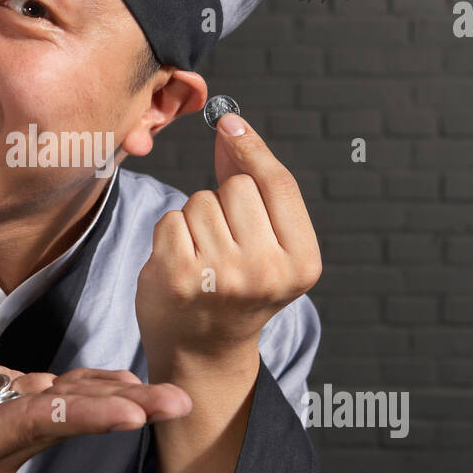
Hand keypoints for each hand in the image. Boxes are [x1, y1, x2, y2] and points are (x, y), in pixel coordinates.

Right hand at [0, 342, 191, 472]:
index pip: (31, 425)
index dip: (82, 415)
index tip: (129, 413)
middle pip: (68, 424)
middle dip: (124, 413)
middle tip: (178, 403)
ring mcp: (10, 428)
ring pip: (74, 411)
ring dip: (124, 401)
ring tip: (173, 396)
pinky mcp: (16, 407)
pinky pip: (64, 397)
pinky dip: (98, 386)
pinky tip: (131, 380)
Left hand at [135, 112, 321, 370]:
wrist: (203, 350)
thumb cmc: (236, 287)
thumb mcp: (267, 244)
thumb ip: (257, 186)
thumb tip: (232, 126)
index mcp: (301, 262)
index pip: (278, 183)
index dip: (252, 147)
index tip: (229, 122)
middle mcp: (266, 271)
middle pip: (237, 187)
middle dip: (225, 200)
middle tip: (224, 241)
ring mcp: (221, 276)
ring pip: (200, 200)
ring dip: (195, 219)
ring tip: (203, 256)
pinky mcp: (179, 277)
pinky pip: (170, 219)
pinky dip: (170, 233)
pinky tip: (180, 263)